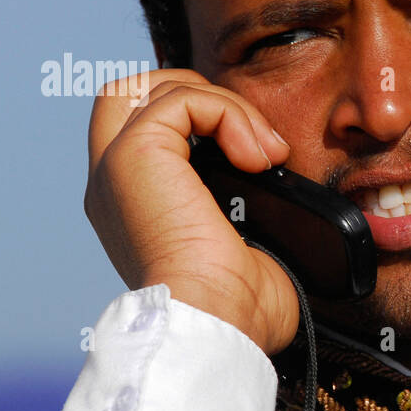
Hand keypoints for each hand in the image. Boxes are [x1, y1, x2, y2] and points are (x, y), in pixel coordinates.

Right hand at [84, 69, 298, 354]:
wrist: (219, 324)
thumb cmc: (239, 311)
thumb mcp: (250, 253)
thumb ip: (258, 219)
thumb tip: (297, 208)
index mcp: (134, 208)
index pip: (146, 132)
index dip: (198, 122)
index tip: (253, 156)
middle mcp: (114, 185)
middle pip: (132, 93)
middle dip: (199, 94)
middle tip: (254, 141)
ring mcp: (117, 167)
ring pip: (157, 87)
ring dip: (227, 106)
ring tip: (267, 155)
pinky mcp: (134, 155)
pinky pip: (182, 99)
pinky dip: (229, 114)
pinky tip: (258, 159)